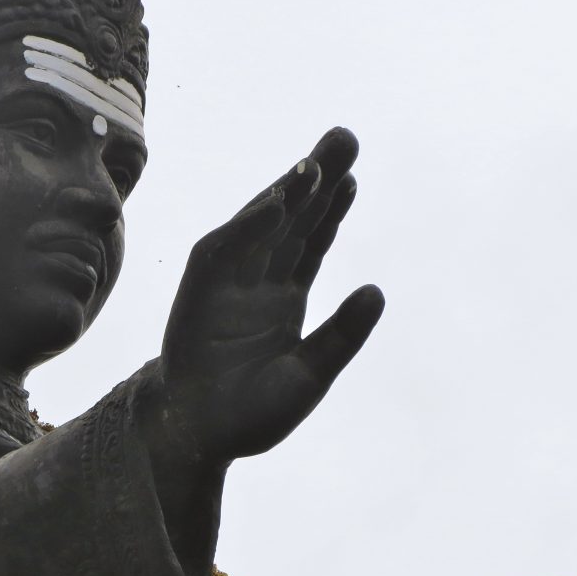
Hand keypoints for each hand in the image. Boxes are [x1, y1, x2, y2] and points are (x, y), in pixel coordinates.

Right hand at [157, 127, 383, 464]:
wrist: (199, 439)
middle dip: (316, 179)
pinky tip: (278, 200)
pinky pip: (225, 249)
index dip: (331, 209)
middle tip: (344, 136)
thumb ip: (341, 337)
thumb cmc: (251, 414)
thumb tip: (377, 291)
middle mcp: (256, 283)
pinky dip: (250, 224)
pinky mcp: (199, 293)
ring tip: (317, 160)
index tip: (353, 177)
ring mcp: (227, 284)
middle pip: (290, 220)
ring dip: (287, 191)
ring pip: (260, 226)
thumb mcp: (309, 377)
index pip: (311, 242)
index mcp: (282, 300)